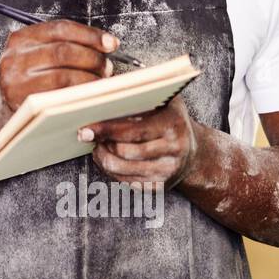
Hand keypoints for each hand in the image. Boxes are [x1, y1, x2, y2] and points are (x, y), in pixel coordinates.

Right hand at [0, 19, 117, 126]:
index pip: (60, 29)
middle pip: (63, 51)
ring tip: (100, 83)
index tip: (110, 43)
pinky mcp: (21, 103)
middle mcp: (15, 57)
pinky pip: (58, 98)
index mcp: (21, 39)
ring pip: (63, 76)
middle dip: (92, 58)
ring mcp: (16, 82)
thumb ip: (60, 45)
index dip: (90, 35)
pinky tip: (88, 96)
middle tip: (107, 67)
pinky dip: (79, 96)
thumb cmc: (25, 80)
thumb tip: (104, 44)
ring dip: (89, 79)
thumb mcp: (34, 55)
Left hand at [80, 94, 198, 187]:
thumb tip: (101, 92)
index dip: (106, 130)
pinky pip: (125, 182)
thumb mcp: (162, 101)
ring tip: (97, 146)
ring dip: (102, 157)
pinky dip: (110, 170)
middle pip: (124, 152)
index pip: (133, 130)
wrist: (193, 152)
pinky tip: (108, 158)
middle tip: (87, 135)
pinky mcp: (159, 187)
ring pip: (121, 168)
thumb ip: (138, 95)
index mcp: (173, 124)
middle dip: (102, 144)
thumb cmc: (169, 119)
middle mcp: (174, 150)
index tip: (85, 129)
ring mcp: (168, 171)